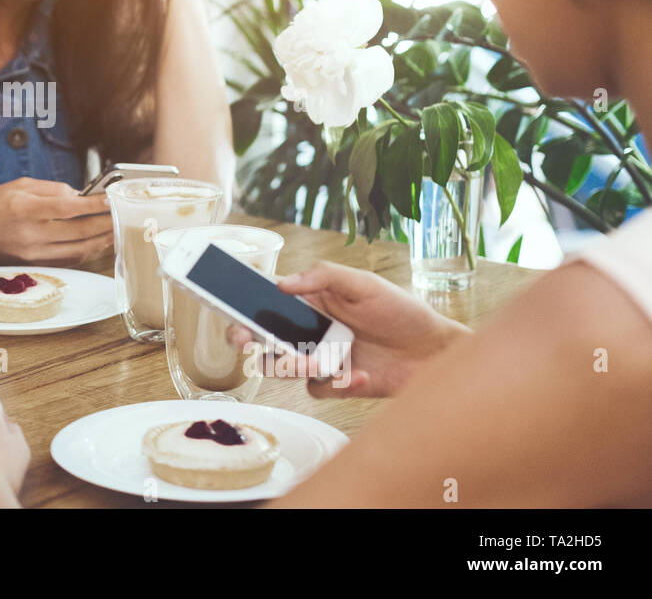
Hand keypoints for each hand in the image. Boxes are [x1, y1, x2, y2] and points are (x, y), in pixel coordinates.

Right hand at [0, 177, 111, 265]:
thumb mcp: (18, 184)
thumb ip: (51, 188)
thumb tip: (79, 195)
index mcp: (26, 208)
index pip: (68, 207)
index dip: (94, 204)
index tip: (110, 199)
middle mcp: (31, 233)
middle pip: (79, 231)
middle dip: (105, 223)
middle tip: (122, 214)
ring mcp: (33, 252)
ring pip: (78, 249)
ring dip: (101, 241)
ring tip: (116, 230)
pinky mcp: (35, 264)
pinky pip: (68, 259)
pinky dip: (86, 252)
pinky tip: (97, 243)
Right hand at [229, 260, 468, 397]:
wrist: (436, 352)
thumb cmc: (402, 312)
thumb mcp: (364, 284)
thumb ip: (323, 277)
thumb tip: (282, 283)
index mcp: (313, 303)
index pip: (268, 304)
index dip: (245, 308)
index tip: (232, 312)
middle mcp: (312, 332)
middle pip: (265, 340)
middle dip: (250, 341)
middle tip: (247, 341)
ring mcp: (323, 360)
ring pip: (285, 368)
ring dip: (291, 365)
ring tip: (310, 362)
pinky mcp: (338, 385)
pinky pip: (320, 389)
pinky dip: (336, 385)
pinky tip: (360, 375)